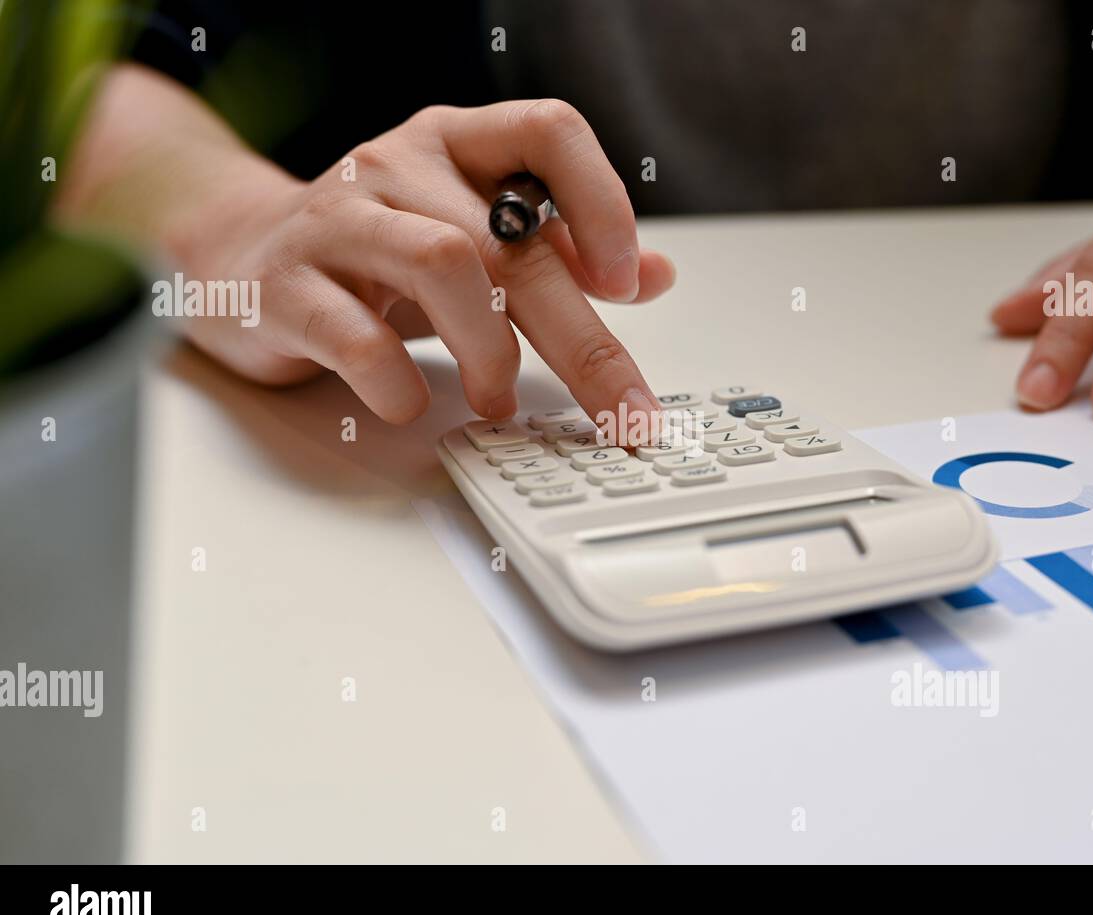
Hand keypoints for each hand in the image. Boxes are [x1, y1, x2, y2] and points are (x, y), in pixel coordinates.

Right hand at [173, 99, 673, 423]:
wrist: (237, 256)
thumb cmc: (375, 252)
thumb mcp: (474, 237)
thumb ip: (558, 254)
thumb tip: (656, 276)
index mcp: (458, 142)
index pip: (548, 130)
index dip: (601, 201)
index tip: (625, 282)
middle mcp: (399, 165)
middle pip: (511, 239)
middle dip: (581, 338)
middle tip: (620, 409)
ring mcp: (338, 221)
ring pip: (442, 264)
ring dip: (491, 350)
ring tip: (500, 401)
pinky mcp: (285, 286)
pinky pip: (354, 336)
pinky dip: (398, 382)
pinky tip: (411, 404)